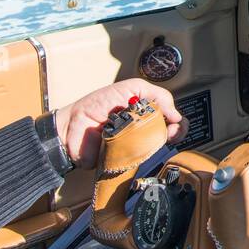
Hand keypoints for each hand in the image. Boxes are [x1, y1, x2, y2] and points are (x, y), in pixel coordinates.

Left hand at [53, 78, 187, 167]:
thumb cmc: (97, 104)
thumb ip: (155, 95)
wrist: (72, 127)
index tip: (175, 121)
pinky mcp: (127, 159)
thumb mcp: (129, 88)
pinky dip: (148, 156)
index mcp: (146, 110)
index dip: (177, 120)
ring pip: (160, 147)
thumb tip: (176, 114)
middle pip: (170, 132)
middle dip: (176, 131)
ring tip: (159, 137)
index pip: (171, 115)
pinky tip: (147, 149)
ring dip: (163, 142)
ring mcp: (136, 144)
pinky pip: (143, 160)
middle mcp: (144, 128)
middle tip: (170, 131)